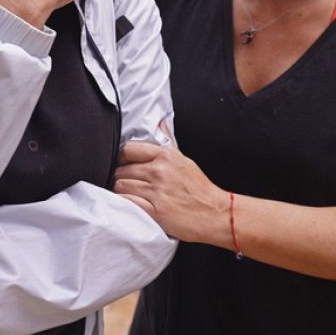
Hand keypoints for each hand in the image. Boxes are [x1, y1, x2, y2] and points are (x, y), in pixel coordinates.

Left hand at [113, 142, 229, 244]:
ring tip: (130, 194)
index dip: (122, 158)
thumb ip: (167, 141)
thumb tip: (160, 121)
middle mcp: (159, 171)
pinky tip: (132, 205)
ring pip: (120, 186)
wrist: (214, 213)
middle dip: (121, 176)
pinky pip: (127, 202)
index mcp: (165, 156)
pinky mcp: (155, 211)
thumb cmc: (199, 188)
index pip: (128, 150)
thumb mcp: (183, 159)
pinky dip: (125, 204)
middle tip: (128, 182)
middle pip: (120, 170)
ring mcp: (156, 191)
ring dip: (122, 192)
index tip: (125, 165)